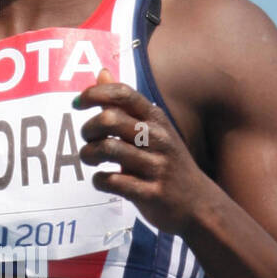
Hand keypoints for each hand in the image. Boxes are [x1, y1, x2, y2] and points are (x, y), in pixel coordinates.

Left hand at [74, 72, 208, 235]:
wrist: (199, 205)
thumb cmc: (167, 163)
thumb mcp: (152, 130)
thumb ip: (124, 105)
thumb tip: (101, 73)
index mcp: (156, 119)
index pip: (123, 94)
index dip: (95, 94)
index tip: (77, 103)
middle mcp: (158, 139)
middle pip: (110, 120)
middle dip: (88, 128)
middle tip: (87, 139)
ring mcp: (155, 166)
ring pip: (108, 149)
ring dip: (89, 154)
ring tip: (90, 158)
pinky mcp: (150, 193)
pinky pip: (113, 181)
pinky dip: (99, 180)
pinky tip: (102, 180)